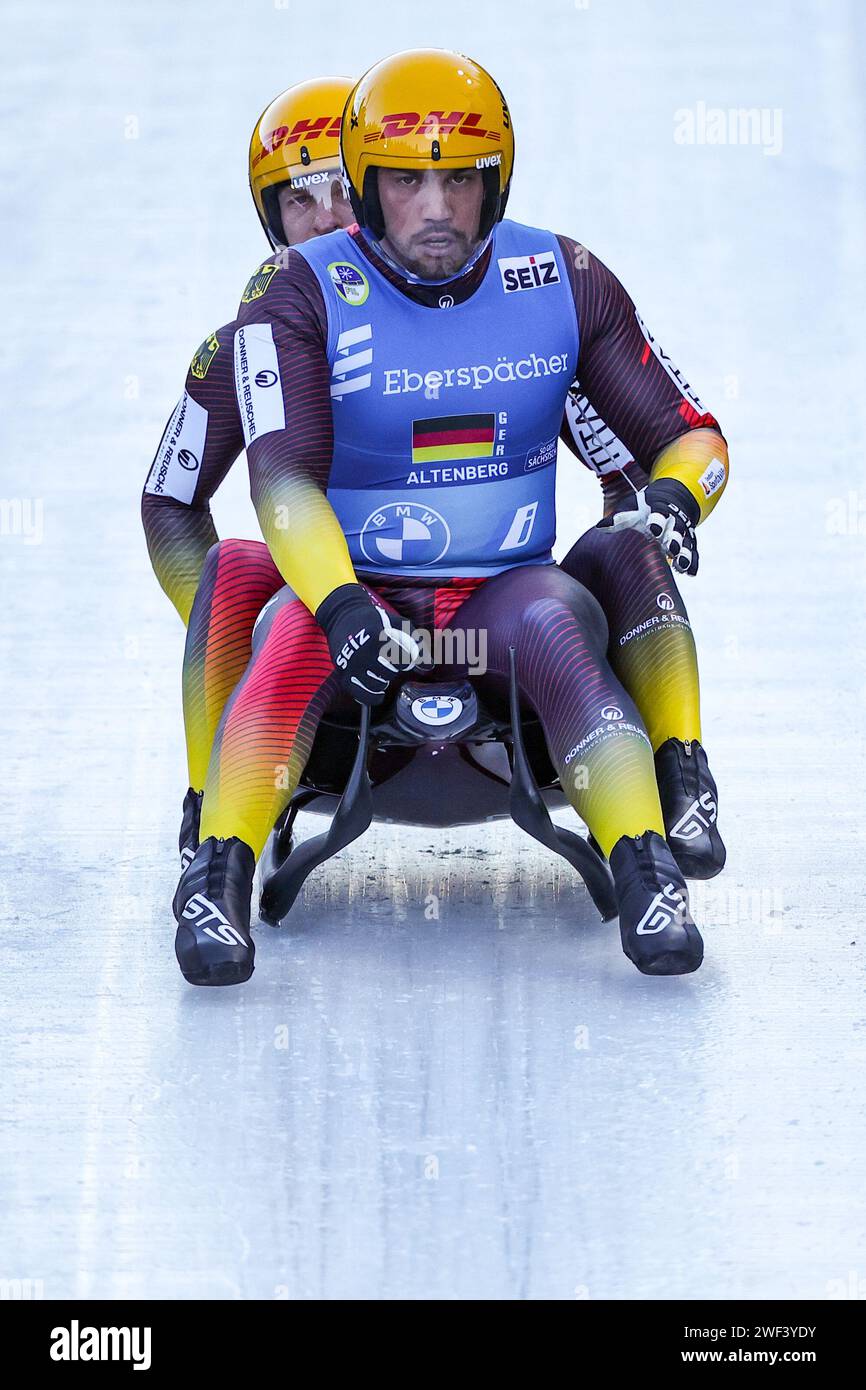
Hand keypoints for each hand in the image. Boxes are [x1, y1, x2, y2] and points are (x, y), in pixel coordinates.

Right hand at [316, 583, 420, 705]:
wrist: (344, 617)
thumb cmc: (377, 623)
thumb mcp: (400, 625)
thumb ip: (418, 644)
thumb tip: (427, 667)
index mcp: (378, 638)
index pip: (404, 660)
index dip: (407, 658)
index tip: (402, 652)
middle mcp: (363, 653)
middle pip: (391, 673)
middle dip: (394, 667)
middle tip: (387, 659)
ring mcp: (352, 666)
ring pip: (378, 685)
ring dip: (383, 680)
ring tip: (379, 669)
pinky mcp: (344, 677)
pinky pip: (364, 697)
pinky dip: (373, 696)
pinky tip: (376, 688)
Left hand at [597, 477, 699, 574]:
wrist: (670, 499)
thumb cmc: (644, 507)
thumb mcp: (632, 506)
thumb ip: (619, 518)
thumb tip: (600, 527)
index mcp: (660, 509)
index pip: (660, 514)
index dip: (657, 521)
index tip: (654, 530)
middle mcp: (674, 521)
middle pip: (677, 531)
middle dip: (674, 540)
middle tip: (671, 549)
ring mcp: (684, 532)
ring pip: (687, 543)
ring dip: (685, 554)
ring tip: (682, 566)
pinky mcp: (689, 542)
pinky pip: (693, 553)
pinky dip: (692, 562)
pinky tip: (690, 573)